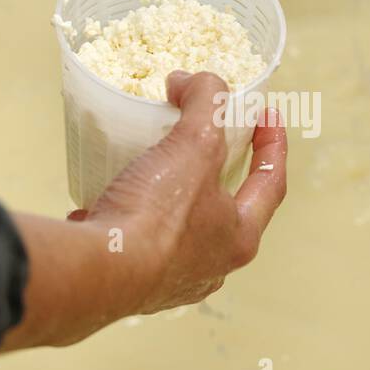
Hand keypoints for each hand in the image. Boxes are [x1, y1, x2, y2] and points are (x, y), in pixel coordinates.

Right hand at [2, 70, 286, 348]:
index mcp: (240, 236)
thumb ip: (207, 103)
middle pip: (224, 210)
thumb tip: (198, 82)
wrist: (96, 274)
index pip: (271, 183)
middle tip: (204, 141)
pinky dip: (122, 221)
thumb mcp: (194, 143)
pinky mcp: (130, 287)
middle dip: (215, 172)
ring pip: (177, 232)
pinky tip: (101, 206)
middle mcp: (211, 266)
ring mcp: (171, 281)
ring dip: (167, 201)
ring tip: (150, 170)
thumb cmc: (157, 215)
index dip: (273, 145)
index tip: (267, 115)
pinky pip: (131, 246)